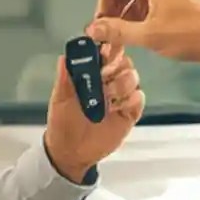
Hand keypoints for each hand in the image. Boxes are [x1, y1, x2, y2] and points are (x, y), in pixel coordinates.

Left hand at [44, 44, 143, 182]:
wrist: (72, 152)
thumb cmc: (63, 122)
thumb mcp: (60, 100)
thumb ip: (65, 79)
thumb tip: (64, 57)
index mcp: (92, 74)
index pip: (105, 53)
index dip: (108, 48)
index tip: (105, 50)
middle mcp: (109, 81)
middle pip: (124, 62)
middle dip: (117, 65)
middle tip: (105, 76)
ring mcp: (121, 97)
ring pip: (133, 78)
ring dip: (122, 83)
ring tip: (108, 97)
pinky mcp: (130, 113)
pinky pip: (139, 99)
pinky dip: (131, 100)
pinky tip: (118, 108)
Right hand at [85, 0, 199, 64]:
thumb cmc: (190, 35)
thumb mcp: (148, 35)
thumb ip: (117, 30)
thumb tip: (94, 29)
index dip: (104, 1)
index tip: (101, 21)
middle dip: (116, 9)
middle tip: (110, 30)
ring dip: (130, 14)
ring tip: (126, 35)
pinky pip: (156, 0)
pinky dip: (145, 14)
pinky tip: (144, 32)